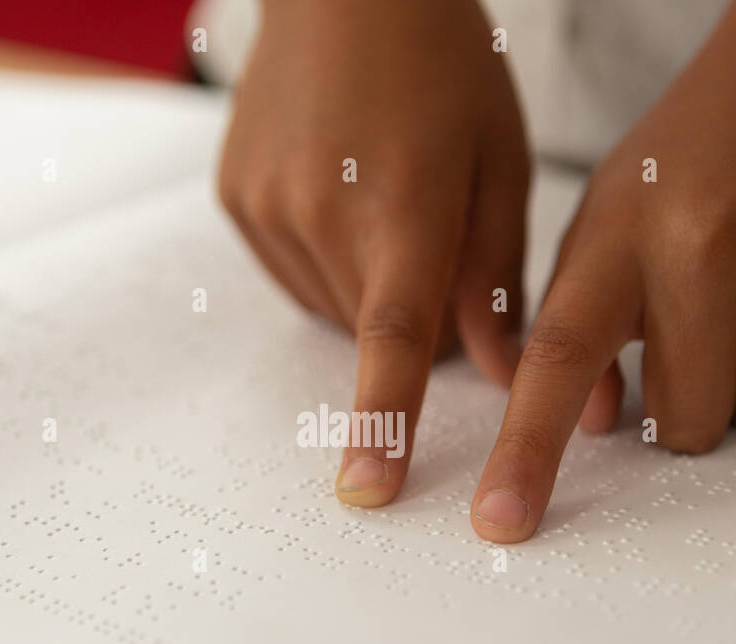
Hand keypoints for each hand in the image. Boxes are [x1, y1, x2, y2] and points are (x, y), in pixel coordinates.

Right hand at [218, 0, 528, 504]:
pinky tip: (344, 197)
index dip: (382, 419)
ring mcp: (265, 204)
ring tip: (385, 200)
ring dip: (370, 289)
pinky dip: (329, 265)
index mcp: (403, 198)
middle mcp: (319, 208)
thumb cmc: (442, 62)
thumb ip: (496, 279)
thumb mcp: (498, 160)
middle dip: (418, 314)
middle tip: (436, 234)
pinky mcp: (236, 200)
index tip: (367, 489)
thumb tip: (500, 376)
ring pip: (333, 310)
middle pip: (374, 330)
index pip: (392, 335)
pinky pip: (293, 277)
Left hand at [470, 2, 735, 542]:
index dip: (527, 452)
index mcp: (615, 238)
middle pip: (686, 421)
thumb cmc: (689, 159)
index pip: (559, 361)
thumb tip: (595, 423)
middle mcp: (697, 243)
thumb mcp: (605, 221)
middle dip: (686, 409)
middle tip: (697, 339)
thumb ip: (582, 322)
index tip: (501, 521)